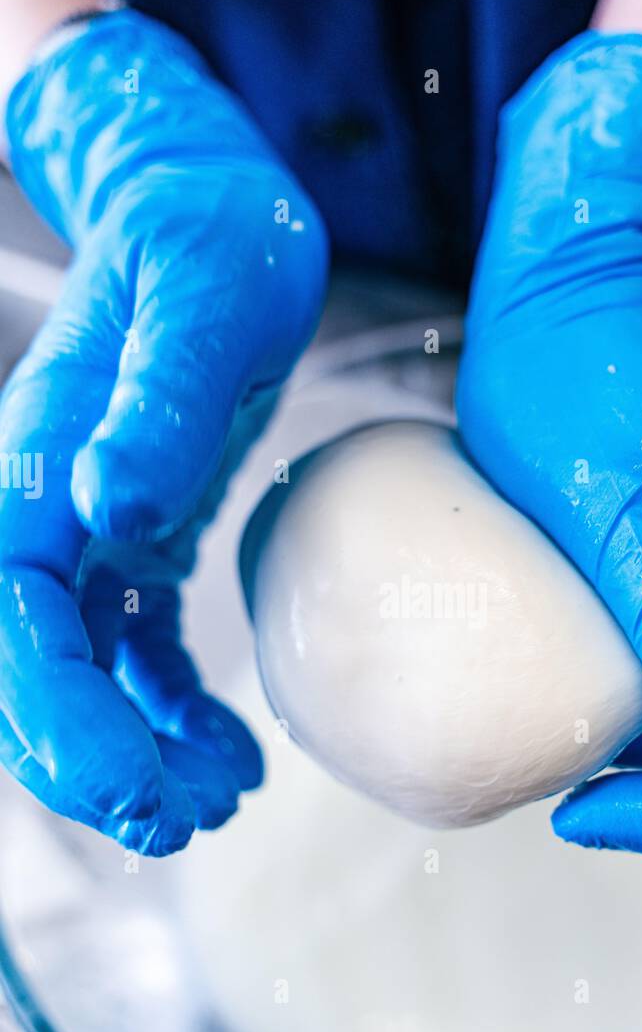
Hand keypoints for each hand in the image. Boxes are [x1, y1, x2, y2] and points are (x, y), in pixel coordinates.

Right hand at [0, 10, 326, 853]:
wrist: (213, 205)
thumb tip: (108, 508)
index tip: (139, 792)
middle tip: (183, 826)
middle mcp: (46, 509)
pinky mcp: (140, 536)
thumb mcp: (201, 303)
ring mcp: (89, 530)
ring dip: (140, 753)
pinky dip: (173, 712)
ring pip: (85, 676)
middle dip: (94, 763)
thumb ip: (153, 408)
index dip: (61, 719)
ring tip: (220, 802)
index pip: (18, 620)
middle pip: (34, 670)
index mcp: (35, 466)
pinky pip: (138, 648)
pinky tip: (231, 753)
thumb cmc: (208, 237)